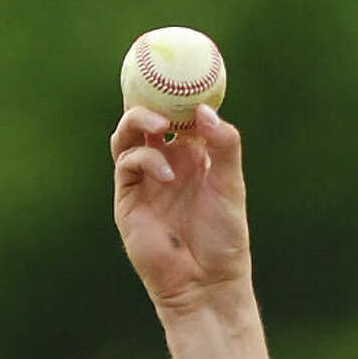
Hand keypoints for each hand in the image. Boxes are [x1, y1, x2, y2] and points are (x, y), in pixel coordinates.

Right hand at [112, 102, 251, 318]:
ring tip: (158, 123)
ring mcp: (143, 182)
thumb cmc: (224, 240)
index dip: (176, 92)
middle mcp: (164, 165)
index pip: (176, 114)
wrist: (207, 285)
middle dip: (148, 98)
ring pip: (128, 136)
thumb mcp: (231, 186)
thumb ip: (224, 146)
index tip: (183, 73)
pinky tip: (165, 173)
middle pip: (144, 118)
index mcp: (190, 158)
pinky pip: (126, 165)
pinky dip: (143, 160)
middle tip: (160, 87)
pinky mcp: (127, 202)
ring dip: (138, 121)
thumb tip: (205, 111)